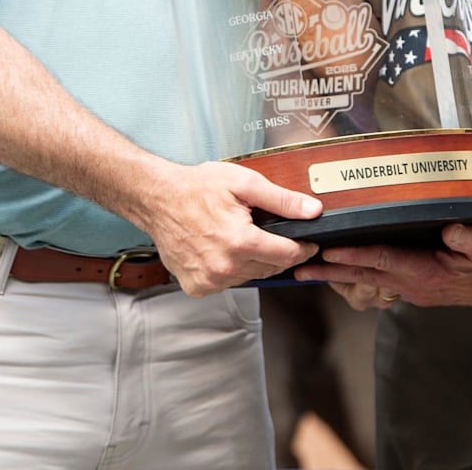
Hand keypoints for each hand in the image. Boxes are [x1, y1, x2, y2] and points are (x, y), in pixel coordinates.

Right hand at [142, 159, 321, 296]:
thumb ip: (282, 200)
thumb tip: (312, 211)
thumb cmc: (197, 187)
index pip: (287, 255)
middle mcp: (224, 268)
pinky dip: (233, 269)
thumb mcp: (244, 183)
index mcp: (240, 242)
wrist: (159, 199)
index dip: (303, 248)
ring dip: (255, 261)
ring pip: (250, 277)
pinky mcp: (197, 287)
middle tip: (273, 233)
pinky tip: (225, 249)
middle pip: (270, 268)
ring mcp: (209, 281)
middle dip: (278, 252)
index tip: (309, 243)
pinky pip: (227, 283)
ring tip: (245, 236)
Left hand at [293, 223, 471, 311]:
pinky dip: (357, 270)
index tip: (327, 251)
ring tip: (307, 268)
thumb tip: (453, 227)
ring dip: (338, 273)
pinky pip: (380, 277)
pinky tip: (343, 265)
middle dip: (330, 271)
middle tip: (297, 267)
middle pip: (364, 274)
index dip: (354, 254)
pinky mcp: (418, 282)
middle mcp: (415, 284)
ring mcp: (415, 286)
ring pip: (368, 277)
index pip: (383, 260)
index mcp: (428, 275)